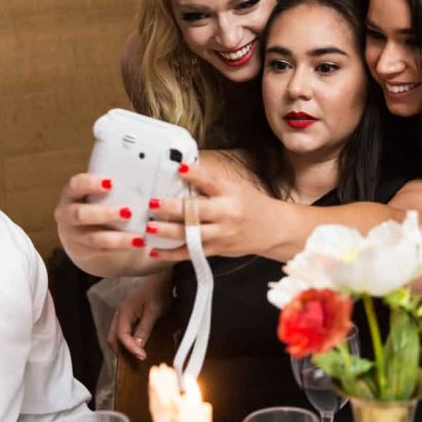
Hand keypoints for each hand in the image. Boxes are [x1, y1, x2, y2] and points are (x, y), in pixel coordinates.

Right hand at [54, 173, 148, 275]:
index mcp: (71, 195)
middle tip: (128, 212)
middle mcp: (67, 215)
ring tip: (138, 237)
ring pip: (94, 238)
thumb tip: (141, 172)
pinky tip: (137, 244)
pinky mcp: (84, 252)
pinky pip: (103, 252)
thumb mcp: (96, 195)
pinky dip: (121, 248)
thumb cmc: (96, 206)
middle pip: (81, 214)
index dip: (90, 184)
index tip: (110, 183)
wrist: (82, 236)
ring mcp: (74, 236)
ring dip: (118, 238)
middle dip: (105, 214)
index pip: (75, 185)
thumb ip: (112, 187)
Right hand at [107, 269, 173, 359]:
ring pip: (116, 334)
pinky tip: (135, 345)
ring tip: (132, 357)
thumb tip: (138, 346)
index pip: (122, 336)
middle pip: (113, 337)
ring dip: (122, 346)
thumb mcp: (154, 312)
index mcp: (124, 312)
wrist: (161, 278)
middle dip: (120, 351)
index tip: (141, 356)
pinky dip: (126, 340)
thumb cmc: (158, 292)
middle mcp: (120, 313)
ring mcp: (123, 313)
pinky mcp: (129, 314)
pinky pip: (123, 330)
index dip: (130, 348)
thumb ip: (144, 329)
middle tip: (131, 363)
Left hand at [145, 153, 282, 260]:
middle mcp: (226, 214)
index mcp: (230, 193)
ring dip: (168, 231)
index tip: (178, 169)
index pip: (211, 181)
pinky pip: (191, 252)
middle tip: (153, 203)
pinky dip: (171, 253)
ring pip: (191, 234)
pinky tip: (154, 250)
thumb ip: (209, 183)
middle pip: (197, 211)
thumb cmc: (249, 204)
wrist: (272, 229)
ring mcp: (221, 234)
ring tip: (149, 227)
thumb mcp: (234, 187)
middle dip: (173, 208)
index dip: (194, 174)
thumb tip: (179, 172)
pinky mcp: (216, 250)